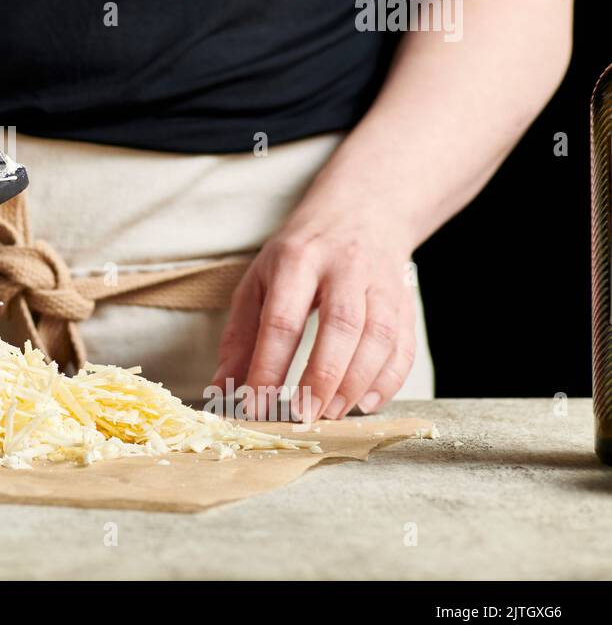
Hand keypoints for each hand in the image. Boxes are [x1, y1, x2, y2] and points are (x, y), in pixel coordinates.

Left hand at [211, 204, 417, 422]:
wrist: (362, 210)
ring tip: (331, 413)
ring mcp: (380, 283)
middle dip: (321, 377)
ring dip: (357, 382)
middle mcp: (344, 268)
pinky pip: (404, 344)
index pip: (282, 320)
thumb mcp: (260, 278)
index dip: (269, 366)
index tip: (255, 405)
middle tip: (303, 415)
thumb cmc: (301, 252)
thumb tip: (219, 386)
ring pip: (378, 336)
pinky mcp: (405, 300)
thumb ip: (241, 334)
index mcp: (297, 260)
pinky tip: (367, 403)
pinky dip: (389, 379)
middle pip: (340, 326)